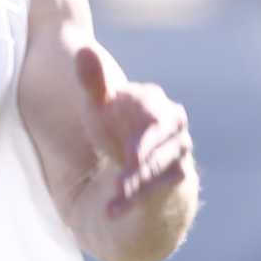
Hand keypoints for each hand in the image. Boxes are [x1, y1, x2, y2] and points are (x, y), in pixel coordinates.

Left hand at [74, 42, 191, 218]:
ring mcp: (176, 159)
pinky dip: (134, 203)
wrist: (129, 164)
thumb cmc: (114, 128)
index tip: (124, 144)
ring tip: (117, 193)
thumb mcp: (98, 105)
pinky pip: (157, 195)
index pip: (153, 110)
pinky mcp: (172, 186)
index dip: (141, 126)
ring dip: (140, 182)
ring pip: (163, 170)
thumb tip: (84, 50)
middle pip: (165, 143)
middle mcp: (174, 132)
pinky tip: (111, 211)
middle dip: (144, 156)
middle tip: (126, 169)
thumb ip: (93, 81)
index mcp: (156, 106)